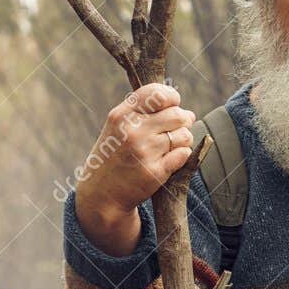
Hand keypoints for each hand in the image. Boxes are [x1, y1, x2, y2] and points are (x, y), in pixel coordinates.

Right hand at [75, 83, 196, 255]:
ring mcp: (144, 152)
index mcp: (121, 116)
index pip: (157, 93)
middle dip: (183, 120)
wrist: (102, 194)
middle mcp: (132, 131)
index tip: (173, 105)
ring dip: (183, 139)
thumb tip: (186, 112)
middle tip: (177, 128)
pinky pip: (183, 154)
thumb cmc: (114, 156)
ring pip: (184, 135)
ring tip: (171, 145)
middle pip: (177, 115)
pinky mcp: (155, 172)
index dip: (172, 98)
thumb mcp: (117, 127)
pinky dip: (181, 155)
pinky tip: (170, 159)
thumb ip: (144, 112)